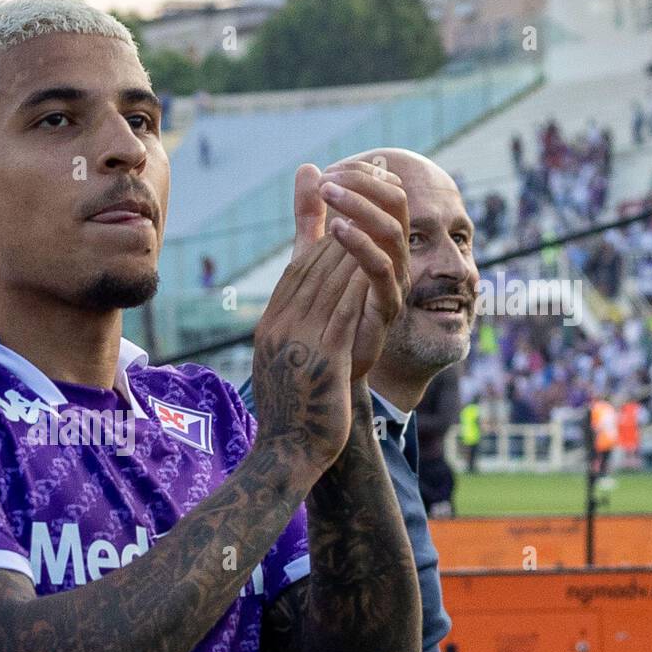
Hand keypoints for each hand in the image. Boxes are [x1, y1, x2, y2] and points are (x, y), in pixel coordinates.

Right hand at [250, 166, 365, 471]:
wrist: (286, 452)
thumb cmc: (293, 410)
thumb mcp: (288, 361)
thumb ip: (299, 326)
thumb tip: (306, 307)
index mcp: (270, 326)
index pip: (297, 270)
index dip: (322, 234)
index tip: (348, 211)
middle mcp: (280, 327)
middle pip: (312, 266)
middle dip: (342, 226)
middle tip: (366, 199)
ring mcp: (298, 341)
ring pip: (328, 281)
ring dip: (354, 244)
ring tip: (378, 216)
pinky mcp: (322, 358)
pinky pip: (344, 310)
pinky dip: (360, 281)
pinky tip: (380, 260)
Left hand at [315, 159, 409, 379]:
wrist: (325, 360)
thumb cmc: (324, 305)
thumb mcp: (311, 252)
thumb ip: (311, 214)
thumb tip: (308, 167)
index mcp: (384, 238)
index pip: (388, 191)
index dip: (363, 175)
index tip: (329, 171)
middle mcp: (397, 254)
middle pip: (396, 203)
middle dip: (363, 185)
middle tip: (327, 181)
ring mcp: (395, 279)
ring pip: (392, 230)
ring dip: (360, 206)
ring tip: (329, 195)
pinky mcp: (386, 304)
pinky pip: (381, 268)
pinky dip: (360, 244)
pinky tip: (336, 229)